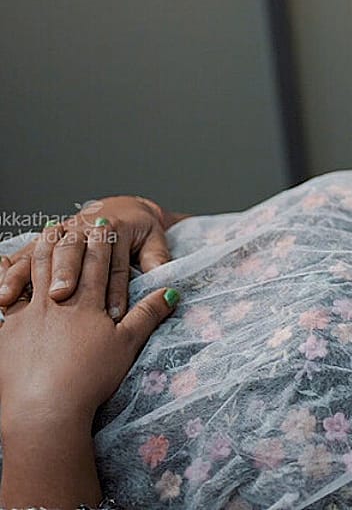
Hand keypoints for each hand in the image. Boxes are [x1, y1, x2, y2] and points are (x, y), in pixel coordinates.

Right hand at [0, 196, 172, 319]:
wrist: (120, 208)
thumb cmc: (139, 229)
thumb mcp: (154, 238)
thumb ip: (158, 256)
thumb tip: (166, 278)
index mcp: (115, 230)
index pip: (115, 264)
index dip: (117, 288)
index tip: (115, 313)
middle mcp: (83, 230)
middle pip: (73, 254)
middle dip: (68, 273)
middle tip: (64, 296)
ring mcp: (59, 237)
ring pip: (38, 254)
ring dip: (24, 275)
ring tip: (9, 298)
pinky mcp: (41, 245)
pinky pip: (20, 257)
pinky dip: (7, 273)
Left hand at [0, 221, 177, 426]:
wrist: (43, 408)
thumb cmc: (90, 377)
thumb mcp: (127, 345)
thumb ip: (148, 314)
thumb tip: (171, 292)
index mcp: (88, 302)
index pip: (98, 261)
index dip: (102, 240)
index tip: (104, 222)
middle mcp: (57, 300)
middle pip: (64, 259)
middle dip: (72, 238)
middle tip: (74, 222)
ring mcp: (29, 314)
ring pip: (35, 270)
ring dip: (42, 250)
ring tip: (46, 235)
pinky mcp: (8, 331)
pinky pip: (10, 297)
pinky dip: (9, 277)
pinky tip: (6, 269)